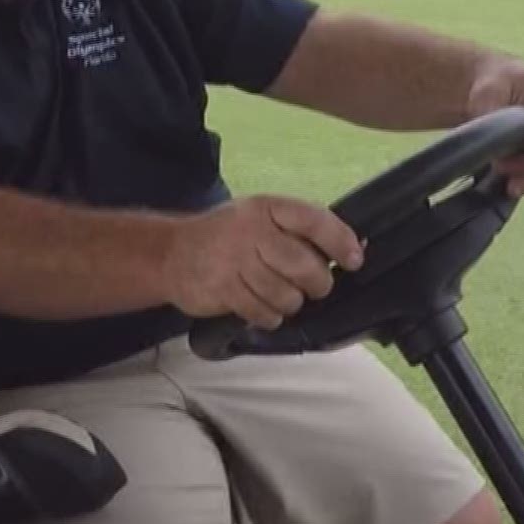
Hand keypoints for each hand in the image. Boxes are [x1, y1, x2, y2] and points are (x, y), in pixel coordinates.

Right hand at [163, 196, 363, 330]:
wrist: (170, 253)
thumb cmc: (226, 237)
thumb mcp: (257, 218)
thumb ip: (296, 230)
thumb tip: (350, 249)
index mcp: (266, 208)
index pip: (314, 220)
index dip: (340, 241)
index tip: (354, 260)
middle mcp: (251, 230)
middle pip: (305, 266)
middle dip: (318, 284)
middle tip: (314, 288)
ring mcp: (235, 261)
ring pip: (287, 295)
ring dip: (291, 303)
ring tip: (281, 297)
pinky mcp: (223, 289)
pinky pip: (263, 313)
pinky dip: (270, 316)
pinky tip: (263, 308)